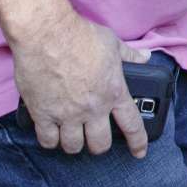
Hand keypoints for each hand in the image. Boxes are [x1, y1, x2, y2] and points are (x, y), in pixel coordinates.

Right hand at [9, 12, 151, 157]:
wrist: (47, 34)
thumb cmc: (81, 35)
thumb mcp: (113, 43)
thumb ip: (130, 55)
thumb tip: (145, 58)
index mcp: (114, 92)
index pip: (132, 125)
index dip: (138, 142)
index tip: (139, 152)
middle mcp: (92, 108)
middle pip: (100, 144)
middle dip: (100, 146)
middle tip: (96, 138)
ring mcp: (66, 114)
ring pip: (73, 146)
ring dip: (75, 144)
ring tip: (73, 136)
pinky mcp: (42, 114)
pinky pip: (47, 140)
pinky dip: (50, 140)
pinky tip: (52, 134)